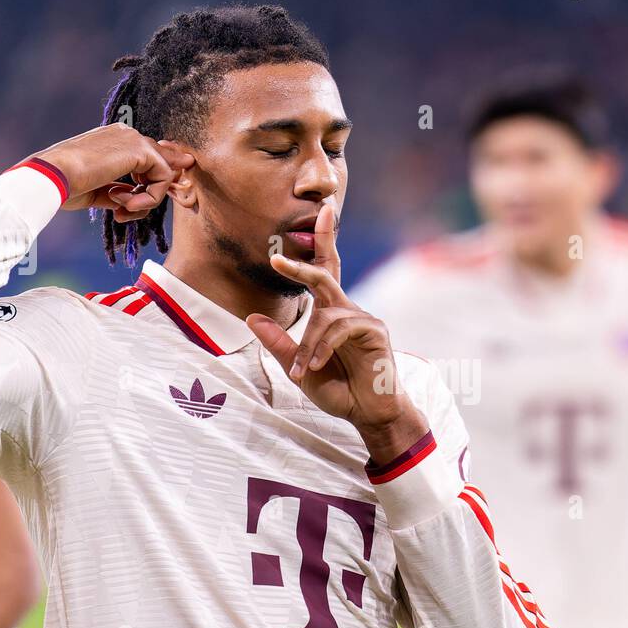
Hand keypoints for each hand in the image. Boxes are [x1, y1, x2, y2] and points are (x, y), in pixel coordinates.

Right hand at [33, 124, 195, 221]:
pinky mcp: (141, 149)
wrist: (52, 177)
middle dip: (154, 191)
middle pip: (160, 162)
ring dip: (147, 199)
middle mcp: (125, 134)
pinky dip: (151, 197)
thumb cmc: (65, 185)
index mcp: (111, 140)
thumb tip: (133, 200)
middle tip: (130, 212)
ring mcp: (133, 138)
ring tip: (121, 209)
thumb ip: (119, 192)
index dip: (149, 184)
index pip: (145, 158)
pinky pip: (163, 177)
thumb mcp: (96, 191)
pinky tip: (128, 205)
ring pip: (163, 172)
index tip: (134, 208)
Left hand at [246, 205, 427, 461]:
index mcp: (331, 315)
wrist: (369, 414)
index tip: (320, 212)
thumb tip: (251, 317)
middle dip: (309, 256)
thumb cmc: (339, 391)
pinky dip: (322, 347)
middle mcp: (347, 311)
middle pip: (327, 273)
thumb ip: (279, 343)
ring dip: (308, 343)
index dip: (320, 242)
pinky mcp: (375, 332)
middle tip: (278, 256)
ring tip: (301, 369)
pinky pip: (340, 329)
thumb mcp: (298, 368)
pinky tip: (314, 365)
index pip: (324, 272)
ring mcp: (363, 320)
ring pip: (325, 315)